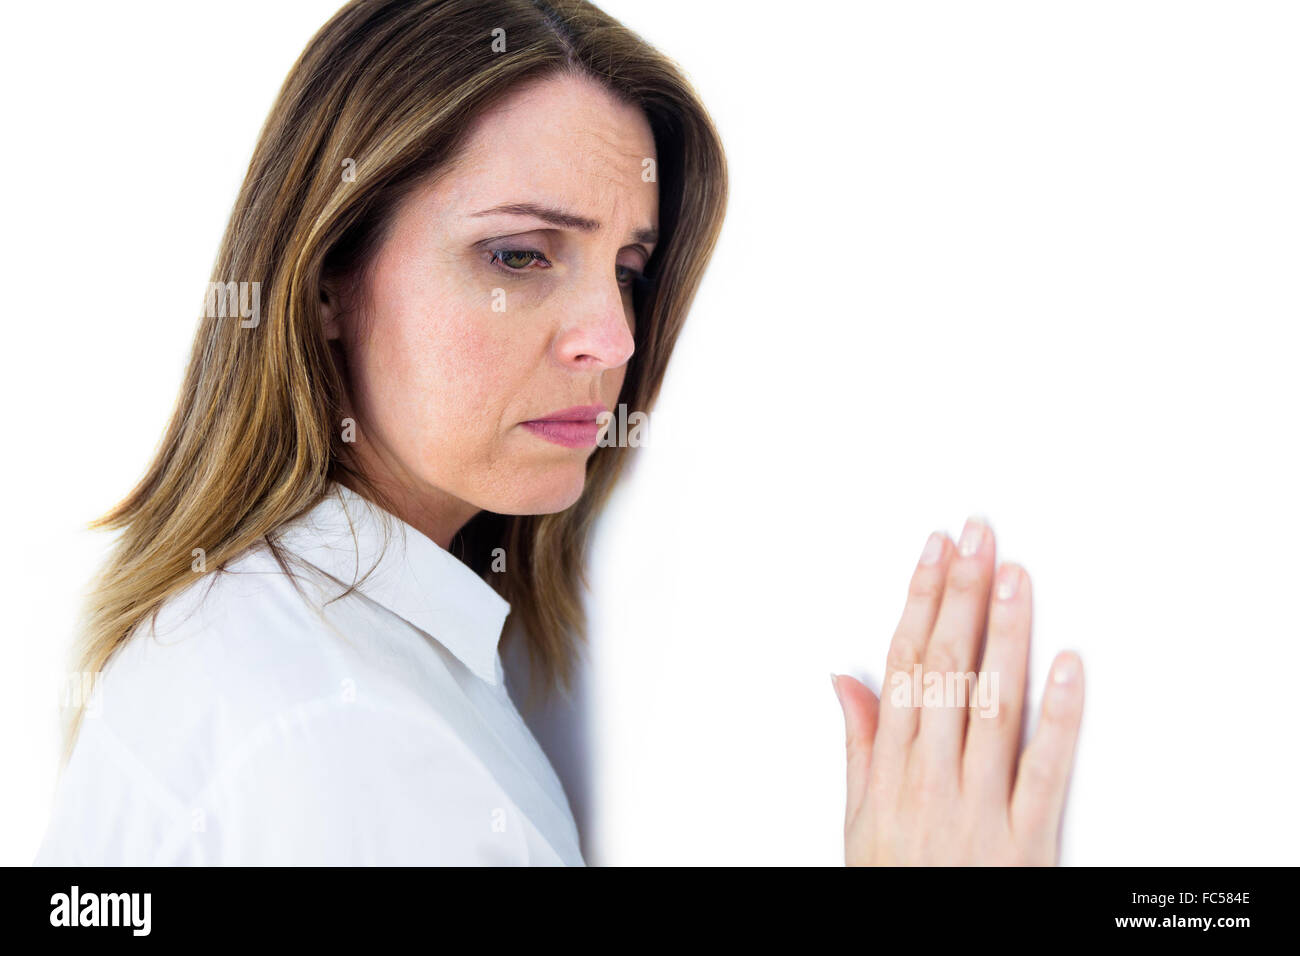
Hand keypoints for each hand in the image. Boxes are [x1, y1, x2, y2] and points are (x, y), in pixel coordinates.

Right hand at [832, 517, 1083, 864]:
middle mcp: (931, 777)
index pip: (905, 664)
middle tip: (976, 536)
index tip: (933, 552)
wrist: (928, 955)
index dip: (919, 600)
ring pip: (990, 702)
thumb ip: (859, 744)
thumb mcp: (857, 820)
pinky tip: (1066, 664)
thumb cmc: (894, 886)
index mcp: (890, 768)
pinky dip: (1057, 713)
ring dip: (1003, 633)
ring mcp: (979, 803)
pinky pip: (1043, 766)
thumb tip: (846, 679)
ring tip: (1013, 574)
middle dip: (961, 594)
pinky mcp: (1026, 835)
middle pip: (945, 667)